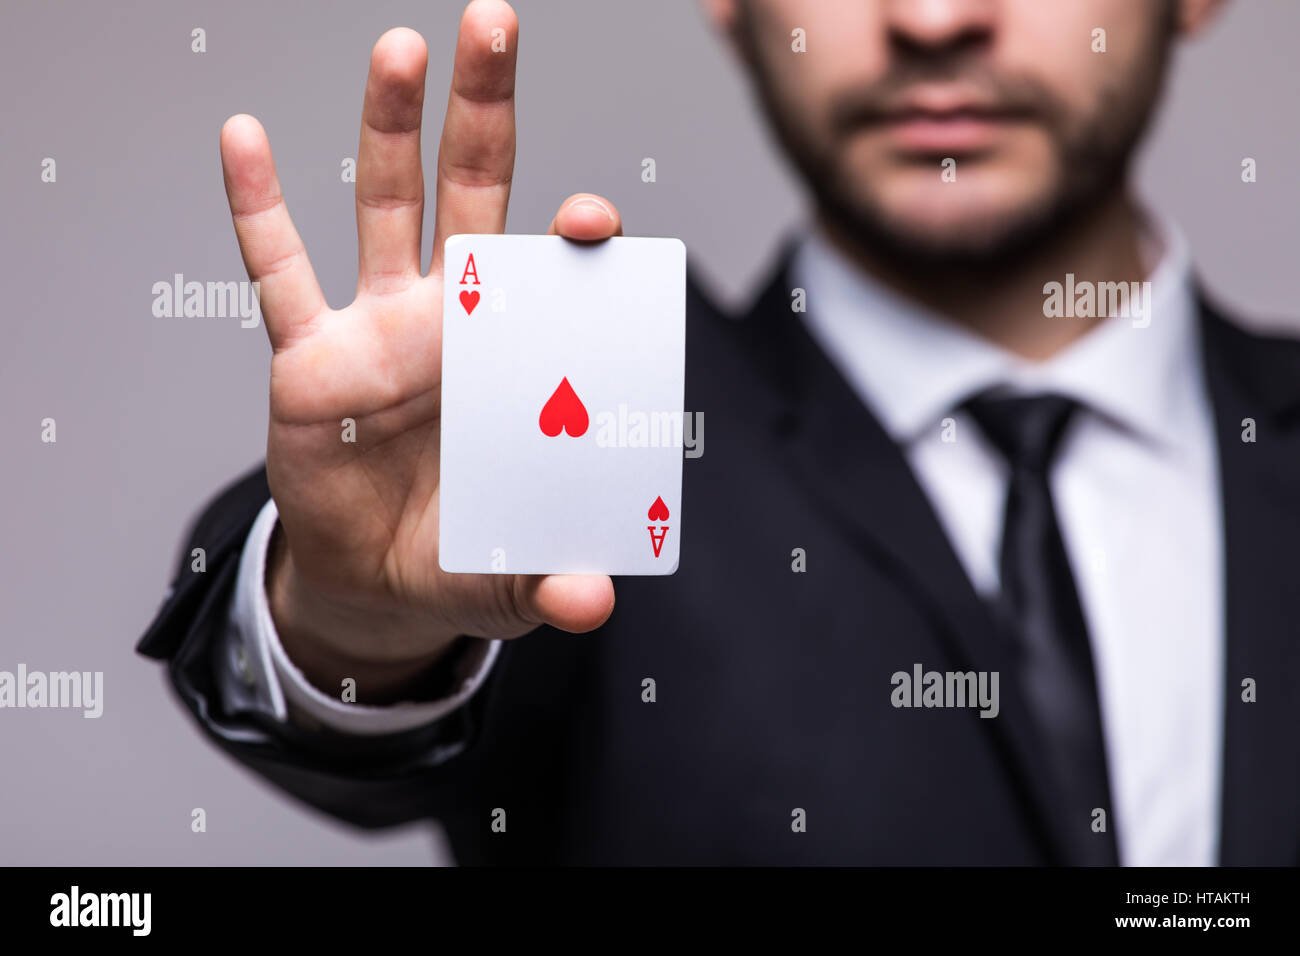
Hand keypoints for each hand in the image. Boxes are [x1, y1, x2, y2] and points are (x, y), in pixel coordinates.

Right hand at [218, 2, 616, 702]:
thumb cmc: (460, 552)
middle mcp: (453, 318)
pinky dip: (258, 207)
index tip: (589, 219)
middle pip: (473, 193)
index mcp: (518, 354)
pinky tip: (244, 138)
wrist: (379, 574)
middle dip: (485, 111)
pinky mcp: (307, 356)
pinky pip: (279, 271)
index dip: (573, 235)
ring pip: (384, 206)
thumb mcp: (508, 574)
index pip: (553, 269)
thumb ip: (548, 583)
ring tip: (401, 50)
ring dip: (388, 128)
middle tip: (495, 22)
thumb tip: (592, 605)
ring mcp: (378, 326)